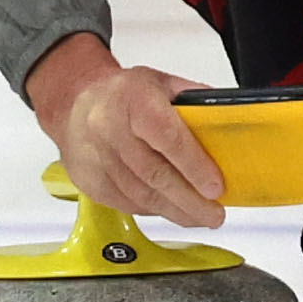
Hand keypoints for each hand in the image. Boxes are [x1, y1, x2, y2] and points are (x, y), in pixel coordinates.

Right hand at [26, 33, 225, 227]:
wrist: (74, 104)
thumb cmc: (123, 94)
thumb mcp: (162, 83)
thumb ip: (195, 102)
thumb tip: (228, 124)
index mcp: (132, 99)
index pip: (166, 136)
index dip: (193, 165)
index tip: (215, 187)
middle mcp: (109, 128)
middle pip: (154, 173)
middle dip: (190, 200)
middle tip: (215, 214)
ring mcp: (96, 158)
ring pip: (140, 195)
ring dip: (175, 212)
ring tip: (199, 218)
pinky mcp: (89, 181)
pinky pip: (126, 203)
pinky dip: (153, 211)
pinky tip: (172, 211)